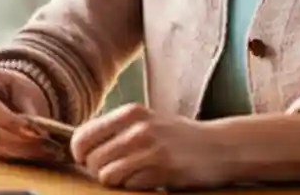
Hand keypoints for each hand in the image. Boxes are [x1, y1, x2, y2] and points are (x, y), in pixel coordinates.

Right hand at [0, 69, 58, 161]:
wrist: (3, 94)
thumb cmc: (13, 88)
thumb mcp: (24, 90)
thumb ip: (28, 110)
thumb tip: (39, 134)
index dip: (9, 120)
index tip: (35, 130)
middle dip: (21, 142)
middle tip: (49, 146)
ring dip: (23, 151)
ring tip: (50, 151)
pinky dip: (18, 155)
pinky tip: (37, 153)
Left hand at [70, 104, 231, 190]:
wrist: (220, 146)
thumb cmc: (176, 137)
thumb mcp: (144, 122)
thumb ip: (115, 130)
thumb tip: (79, 146)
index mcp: (129, 113)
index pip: (82, 136)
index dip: (80, 154)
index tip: (89, 160)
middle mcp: (137, 128)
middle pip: (91, 159)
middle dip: (98, 171)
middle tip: (116, 171)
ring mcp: (151, 148)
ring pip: (107, 175)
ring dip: (116, 181)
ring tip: (132, 176)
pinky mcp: (163, 169)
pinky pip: (130, 185)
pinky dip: (134, 187)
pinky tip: (149, 179)